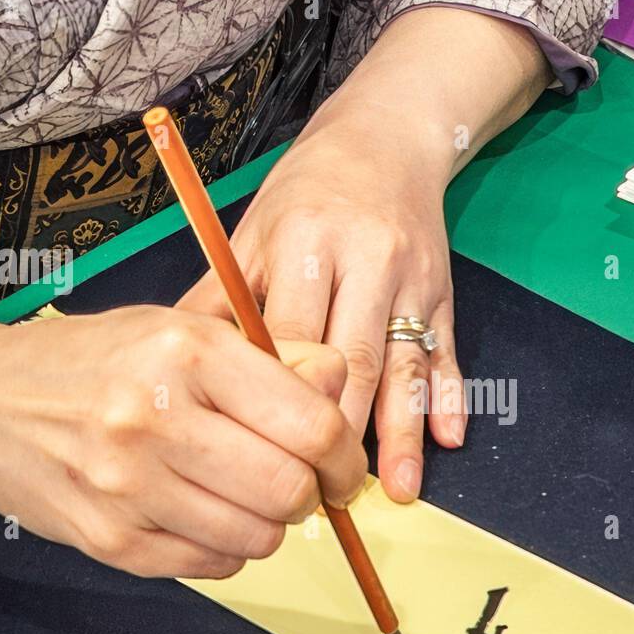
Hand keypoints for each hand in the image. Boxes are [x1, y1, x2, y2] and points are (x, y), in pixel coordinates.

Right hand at [0, 307, 365, 576]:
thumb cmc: (98, 363)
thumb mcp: (186, 330)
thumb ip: (275, 358)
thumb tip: (341, 385)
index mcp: (188, 353)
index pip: (311, 424)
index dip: (345, 455)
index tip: (344, 463)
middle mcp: (155, 418)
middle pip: (290, 490)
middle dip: (312, 495)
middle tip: (303, 483)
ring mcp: (128, 487)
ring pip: (257, 538)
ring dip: (269, 524)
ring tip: (246, 494)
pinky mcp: (111, 541)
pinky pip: (213, 566)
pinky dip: (226, 548)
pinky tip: (205, 512)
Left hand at [179, 8, 549, 503]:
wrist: (385, 138)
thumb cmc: (305, 194)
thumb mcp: (254, 232)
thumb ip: (222, 300)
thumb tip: (181, 374)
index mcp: (306, 242)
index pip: (292, 334)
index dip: (280, 397)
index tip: (263, 454)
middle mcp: (365, 259)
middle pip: (353, 359)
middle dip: (340, 432)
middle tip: (324, 494)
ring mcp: (412, 278)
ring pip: (405, 364)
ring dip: (402, 431)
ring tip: (396, 489)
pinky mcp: (444, 292)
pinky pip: (448, 352)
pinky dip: (451, 397)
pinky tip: (449, 440)